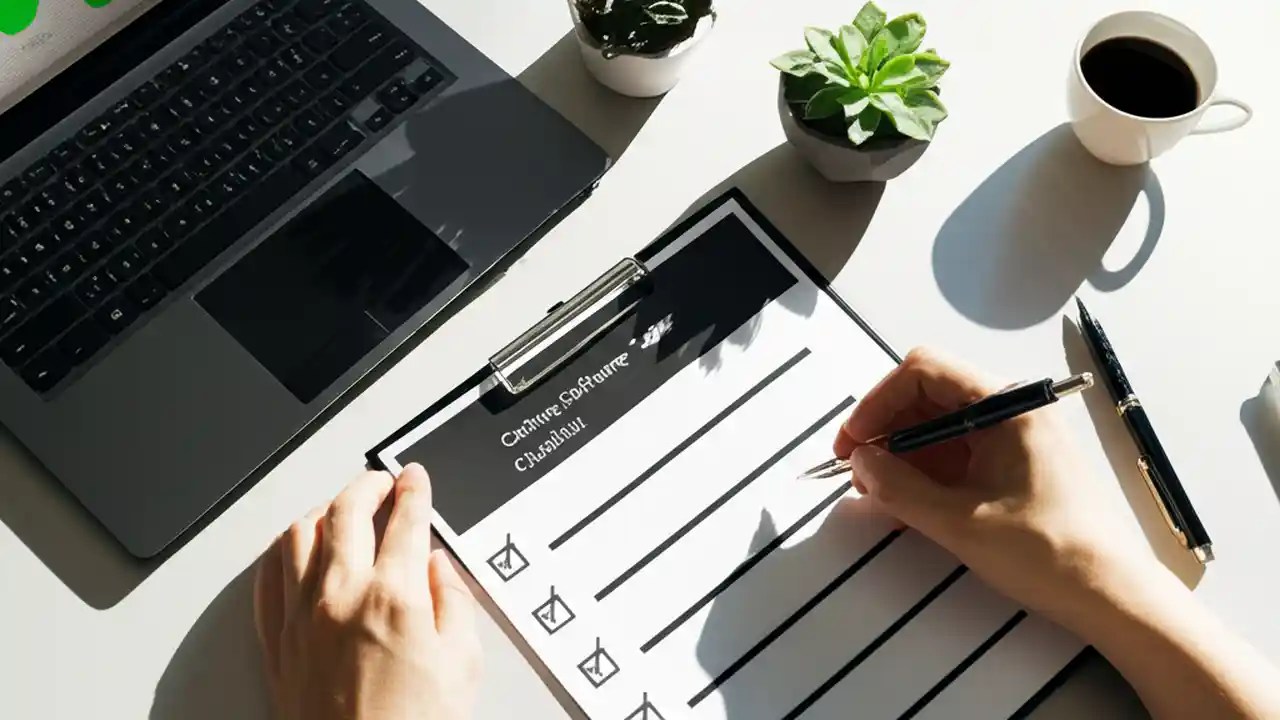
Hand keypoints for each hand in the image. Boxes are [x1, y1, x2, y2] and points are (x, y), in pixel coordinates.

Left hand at [254, 464, 481, 719]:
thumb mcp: (462, 665)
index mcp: (394, 598)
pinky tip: (295, 549)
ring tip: (341, 506)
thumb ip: (453, 604)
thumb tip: (440, 571)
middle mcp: (341, 598)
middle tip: (383, 480)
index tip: (416, 478)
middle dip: (368, 484)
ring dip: (324, 509)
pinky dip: (282, 552)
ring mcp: (302, 618)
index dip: (414, 489)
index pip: (405, 519)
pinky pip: (268, 578)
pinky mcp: (278, 643)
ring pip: (299, 534)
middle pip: (347, 510)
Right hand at [834, 347, 1155, 628]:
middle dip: (886, 429)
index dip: (878, 403)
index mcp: (1007, 407)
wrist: (1110, 595)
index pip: (925, 372)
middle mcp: (1012, 410)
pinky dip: (925, 471)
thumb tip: (860, 462)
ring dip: (902, 453)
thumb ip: (899, 487)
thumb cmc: (1048, 554)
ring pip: (939, 425)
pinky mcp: (1014, 464)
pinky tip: (906, 501)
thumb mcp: (959, 522)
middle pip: (929, 395)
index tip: (853, 443)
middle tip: (857, 470)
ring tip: (878, 492)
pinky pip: (957, 451)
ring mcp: (1014, 437)